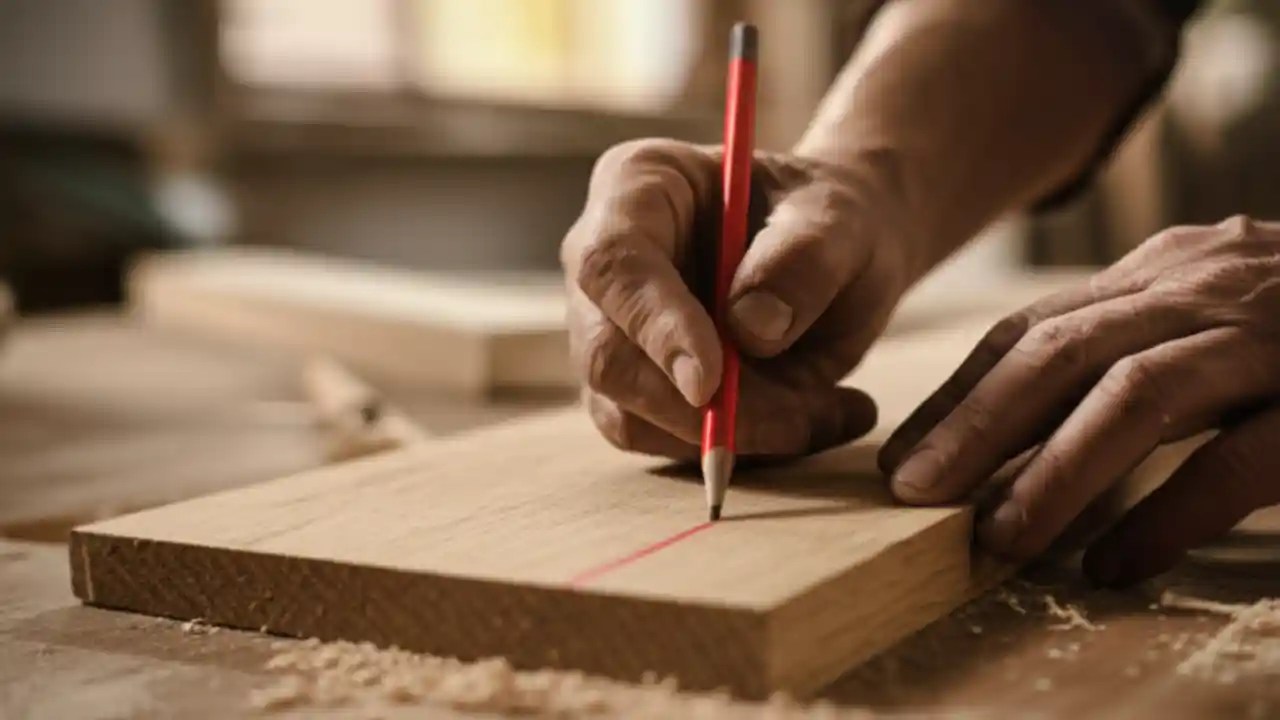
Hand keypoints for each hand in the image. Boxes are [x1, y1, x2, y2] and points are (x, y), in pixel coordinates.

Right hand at [561, 139, 915, 458]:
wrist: (843, 255)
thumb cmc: (834, 220)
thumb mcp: (841, 220)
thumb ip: (803, 261)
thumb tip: (752, 330)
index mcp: (636, 188)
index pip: (613, 266)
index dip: (655, 327)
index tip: (711, 382)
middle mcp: (605, 267)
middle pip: (607, 356)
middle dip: (695, 408)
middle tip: (798, 417)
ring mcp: (612, 334)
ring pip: (632, 417)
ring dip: (734, 435)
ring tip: (828, 407)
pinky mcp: (637, 394)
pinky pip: (667, 445)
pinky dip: (747, 449)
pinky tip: (817, 417)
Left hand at [880, 215, 1279, 585]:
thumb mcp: (1208, 315)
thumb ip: (1129, 350)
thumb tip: (1013, 434)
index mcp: (1167, 272)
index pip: (1035, 327)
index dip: (961, 393)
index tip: (906, 457)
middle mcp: (1209, 289)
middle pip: (1063, 350)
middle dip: (976, 425)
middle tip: (914, 494)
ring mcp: (1273, 337)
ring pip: (1139, 394)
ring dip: (1054, 471)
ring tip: (998, 539)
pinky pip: (1240, 458)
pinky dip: (1166, 515)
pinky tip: (1115, 564)